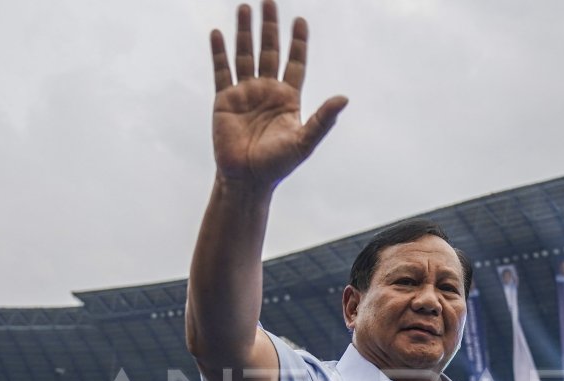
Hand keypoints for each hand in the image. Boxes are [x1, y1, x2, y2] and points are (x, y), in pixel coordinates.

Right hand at [209, 2, 347, 188]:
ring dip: (244, 32)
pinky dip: (219, 52)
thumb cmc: (278, 165)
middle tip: (269, 1)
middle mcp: (267, 90)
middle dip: (270, 26)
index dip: (297, 42)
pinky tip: (218, 34)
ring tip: (244, 8)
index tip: (300, 20)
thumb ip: (323, 119)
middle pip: (269, 50)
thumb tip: (344, 98)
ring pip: (245, 54)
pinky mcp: (224, 100)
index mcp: (288, 98)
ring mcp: (245, 93)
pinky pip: (221, 71)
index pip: (294, 62)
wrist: (247, 179)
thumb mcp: (304, 142)